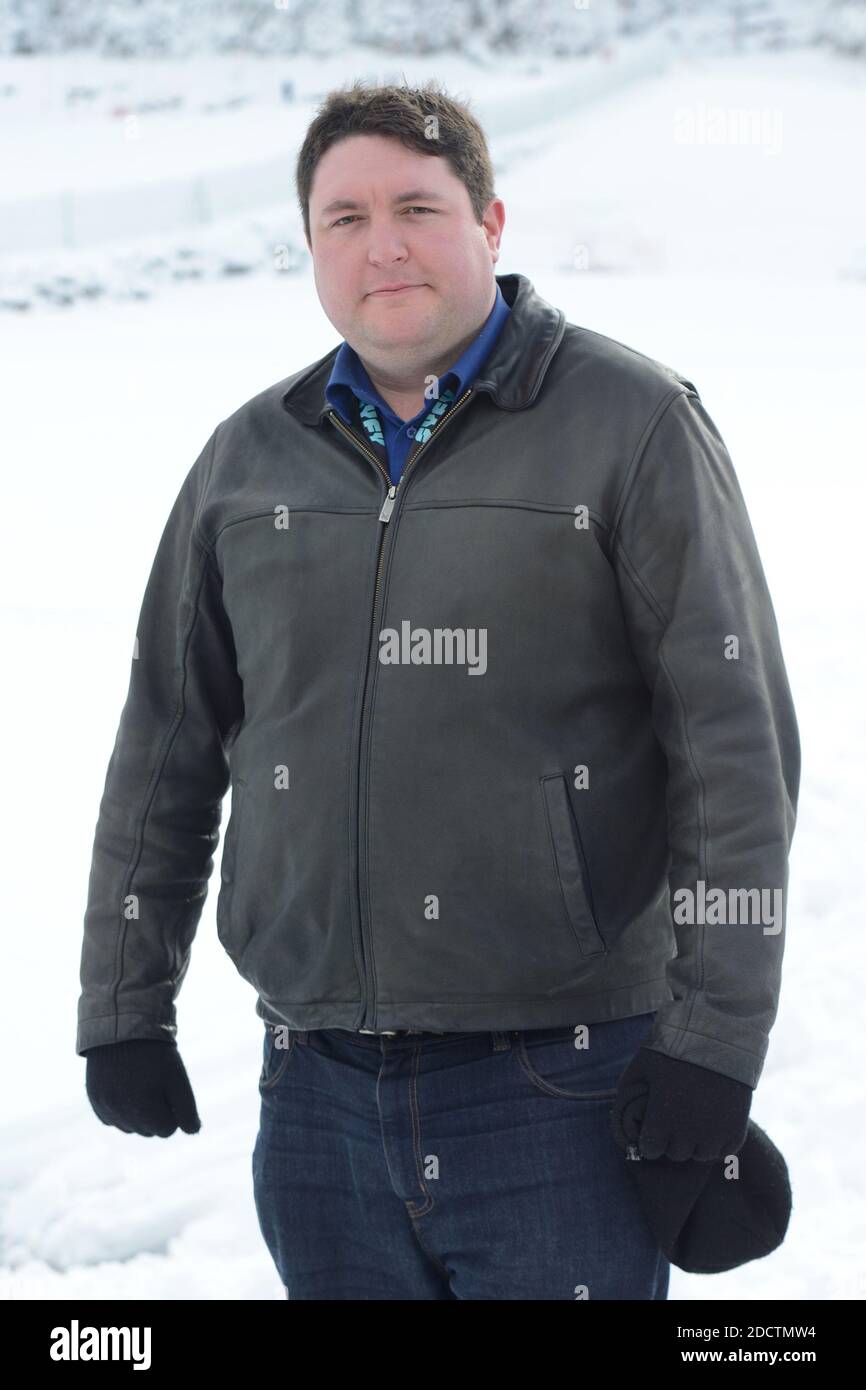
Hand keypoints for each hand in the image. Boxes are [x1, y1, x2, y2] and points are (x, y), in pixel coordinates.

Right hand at [83, 1038, 200, 1136]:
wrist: (122, 1026)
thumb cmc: (155, 1054)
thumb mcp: (177, 1078)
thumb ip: (187, 1109)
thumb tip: (192, 1130)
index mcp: (142, 1110)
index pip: (167, 1130)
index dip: (173, 1109)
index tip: (170, 1087)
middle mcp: (119, 1113)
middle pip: (148, 1131)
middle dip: (156, 1112)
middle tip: (155, 1082)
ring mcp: (104, 1107)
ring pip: (129, 1127)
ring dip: (138, 1113)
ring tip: (141, 1083)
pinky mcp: (94, 1099)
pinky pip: (113, 1117)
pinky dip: (122, 1108)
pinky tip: (126, 1087)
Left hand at [610, 1046, 751, 1161]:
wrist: (720, 1036)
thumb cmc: (676, 1047)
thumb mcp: (643, 1065)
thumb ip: (628, 1092)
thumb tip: (621, 1115)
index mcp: (661, 1119)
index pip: (650, 1150)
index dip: (650, 1138)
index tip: (655, 1124)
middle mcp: (688, 1133)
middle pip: (675, 1154)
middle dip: (672, 1139)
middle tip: (676, 1117)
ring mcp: (715, 1134)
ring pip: (700, 1155)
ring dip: (695, 1143)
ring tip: (695, 1119)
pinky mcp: (737, 1130)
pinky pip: (724, 1151)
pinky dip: (718, 1142)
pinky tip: (713, 1122)